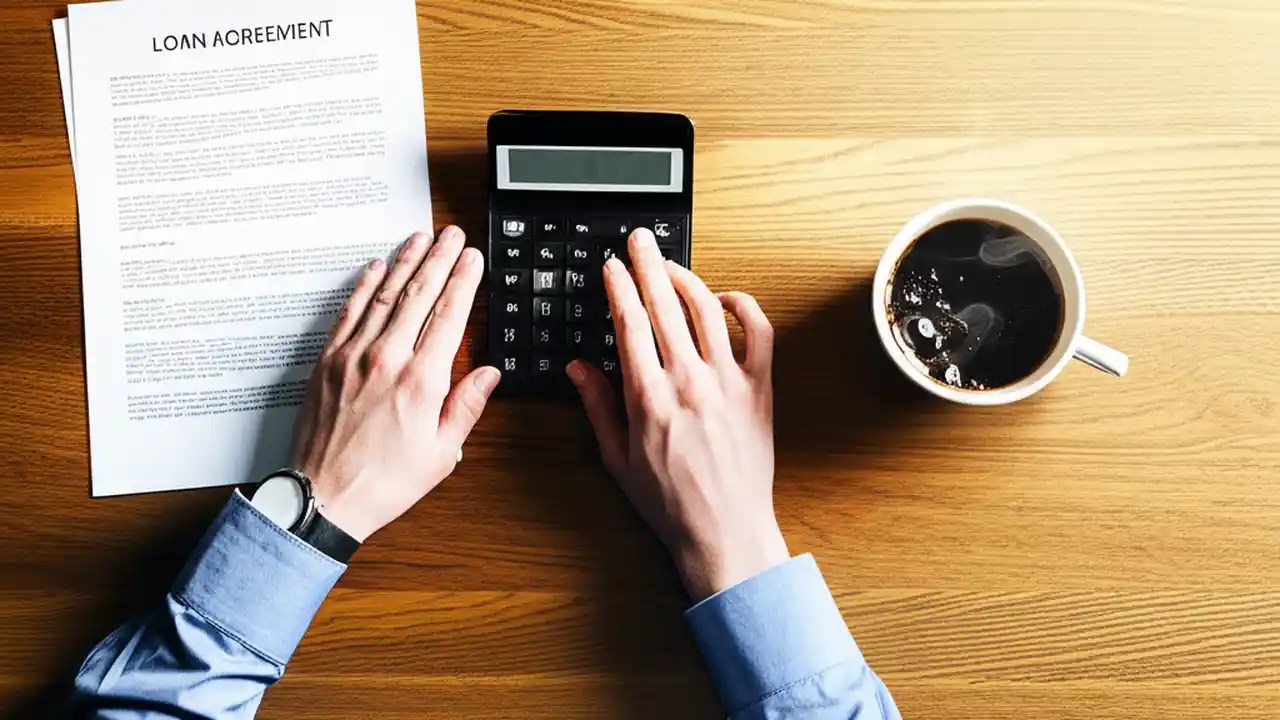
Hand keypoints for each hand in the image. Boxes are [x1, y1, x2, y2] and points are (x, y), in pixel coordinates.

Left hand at [290, 226, 498, 540]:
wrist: (324, 498)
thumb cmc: (384, 482)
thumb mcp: (441, 453)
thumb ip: (466, 407)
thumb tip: (489, 375)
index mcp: (421, 381)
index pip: (449, 315)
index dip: (464, 281)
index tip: (473, 258)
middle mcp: (386, 359)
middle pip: (419, 294)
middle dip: (439, 258)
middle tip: (452, 234)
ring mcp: (353, 356)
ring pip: (385, 295)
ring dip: (404, 262)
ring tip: (420, 238)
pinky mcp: (328, 361)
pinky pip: (349, 311)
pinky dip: (365, 286)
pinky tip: (376, 267)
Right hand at [566, 227, 788, 600]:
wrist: (724, 531)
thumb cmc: (670, 502)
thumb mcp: (617, 458)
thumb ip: (597, 406)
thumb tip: (579, 368)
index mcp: (649, 397)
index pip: (630, 323)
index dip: (618, 286)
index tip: (611, 266)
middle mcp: (690, 381)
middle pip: (666, 305)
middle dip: (648, 264)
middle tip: (638, 239)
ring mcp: (729, 382)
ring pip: (708, 310)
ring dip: (687, 278)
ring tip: (670, 263)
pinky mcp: (759, 389)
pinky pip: (758, 333)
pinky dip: (743, 307)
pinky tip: (724, 300)